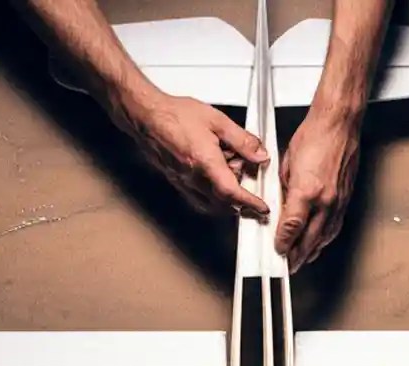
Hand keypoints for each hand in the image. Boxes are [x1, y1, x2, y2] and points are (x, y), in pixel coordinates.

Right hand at [112, 86, 270, 216]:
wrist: (147, 116)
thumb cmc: (175, 115)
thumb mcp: (217, 121)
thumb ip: (242, 140)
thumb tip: (259, 154)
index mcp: (205, 163)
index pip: (232, 192)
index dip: (249, 202)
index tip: (261, 207)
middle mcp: (193, 178)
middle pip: (223, 202)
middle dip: (238, 196)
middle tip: (247, 175)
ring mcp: (182, 182)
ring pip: (210, 203)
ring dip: (224, 196)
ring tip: (228, 169)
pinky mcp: (176, 181)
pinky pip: (197, 198)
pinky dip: (210, 195)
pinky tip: (213, 176)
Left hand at [275, 110, 362, 272]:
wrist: (339, 124)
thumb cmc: (314, 136)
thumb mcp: (287, 165)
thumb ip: (284, 192)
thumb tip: (280, 208)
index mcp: (306, 191)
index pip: (291, 227)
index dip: (283, 243)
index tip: (277, 250)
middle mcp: (325, 200)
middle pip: (310, 239)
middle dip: (298, 255)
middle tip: (289, 265)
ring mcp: (338, 201)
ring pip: (325, 236)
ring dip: (313, 250)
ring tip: (303, 258)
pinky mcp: (346, 198)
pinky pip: (335, 225)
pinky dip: (326, 237)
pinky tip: (321, 241)